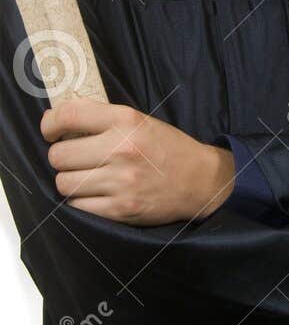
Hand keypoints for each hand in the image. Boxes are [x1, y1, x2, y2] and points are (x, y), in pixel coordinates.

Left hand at [41, 99, 233, 225]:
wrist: (202, 180)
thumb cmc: (168, 149)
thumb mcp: (142, 122)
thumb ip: (104, 119)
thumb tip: (58, 121)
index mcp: (128, 121)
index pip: (68, 116)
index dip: (50, 123)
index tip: (51, 130)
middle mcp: (122, 149)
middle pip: (58, 156)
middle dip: (63, 158)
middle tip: (78, 159)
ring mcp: (121, 181)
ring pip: (64, 183)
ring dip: (72, 181)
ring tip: (90, 178)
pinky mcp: (121, 208)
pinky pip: (78, 205)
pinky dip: (83, 201)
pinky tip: (100, 194)